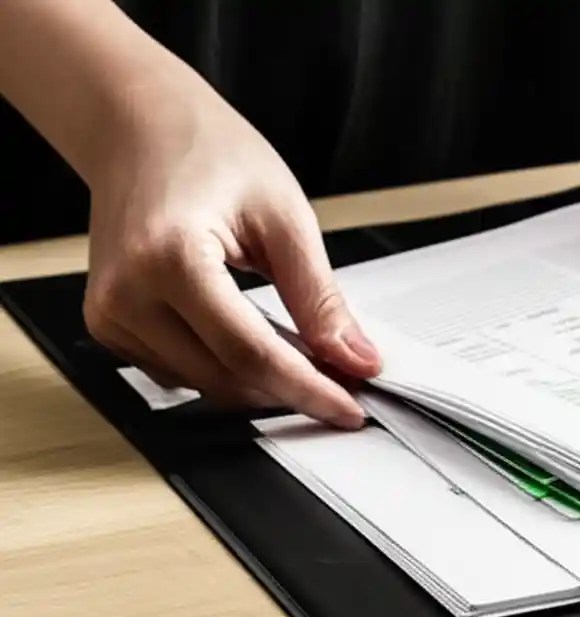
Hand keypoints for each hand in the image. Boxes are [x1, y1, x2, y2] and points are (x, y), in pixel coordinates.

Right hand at [82, 79, 378, 427]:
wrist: (139, 128)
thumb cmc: (208, 152)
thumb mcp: (285, 217)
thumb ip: (320, 297)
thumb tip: (356, 359)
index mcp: (170, 258)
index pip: (249, 353)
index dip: (307, 389)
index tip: (350, 409)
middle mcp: (127, 294)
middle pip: (225, 378)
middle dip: (291, 390)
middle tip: (346, 383)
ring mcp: (109, 314)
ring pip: (203, 384)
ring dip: (261, 384)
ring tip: (308, 358)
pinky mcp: (108, 325)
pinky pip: (178, 371)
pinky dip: (225, 369)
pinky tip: (258, 346)